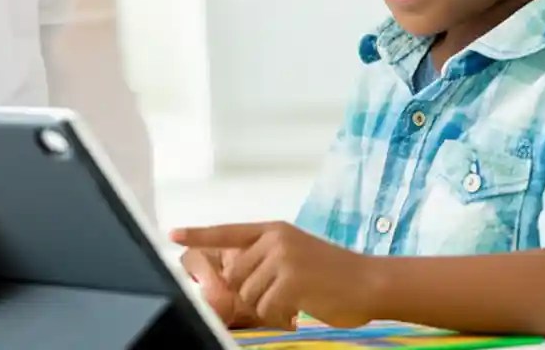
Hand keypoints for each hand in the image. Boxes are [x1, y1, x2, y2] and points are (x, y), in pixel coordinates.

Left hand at [171, 221, 378, 328]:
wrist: (371, 282)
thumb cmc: (335, 275)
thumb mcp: (297, 255)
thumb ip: (266, 259)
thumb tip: (234, 278)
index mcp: (274, 230)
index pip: (228, 231)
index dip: (198, 235)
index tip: (173, 234)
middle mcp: (275, 239)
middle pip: (237, 276)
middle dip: (254, 293)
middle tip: (285, 295)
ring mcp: (282, 258)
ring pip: (249, 295)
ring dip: (269, 306)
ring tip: (298, 299)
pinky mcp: (290, 280)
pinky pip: (266, 308)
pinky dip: (281, 315)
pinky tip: (302, 307)